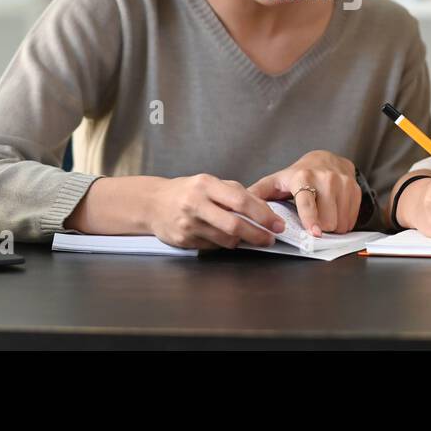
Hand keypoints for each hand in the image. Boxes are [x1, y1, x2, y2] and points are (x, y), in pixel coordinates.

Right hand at [149, 173, 284, 249]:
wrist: (153, 203)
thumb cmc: (187, 191)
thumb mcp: (210, 183)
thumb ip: (236, 193)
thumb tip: (264, 209)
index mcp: (205, 184)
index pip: (240, 200)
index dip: (262, 214)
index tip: (277, 224)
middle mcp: (195, 204)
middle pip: (234, 224)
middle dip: (257, 234)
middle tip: (270, 238)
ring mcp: (188, 224)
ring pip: (225, 239)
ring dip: (242, 241)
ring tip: (250, 237)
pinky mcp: (184, 240)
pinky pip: (213, 246)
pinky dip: (224, 243)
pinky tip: (225, 237)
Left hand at [248, 150, 359, 236]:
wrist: (326, 159)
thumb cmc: (299, 174)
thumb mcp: (277, 181)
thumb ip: (258, 194)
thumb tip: (238, 206)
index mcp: (303, 177)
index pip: (308, 202)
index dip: (311, 218)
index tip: (313, 232)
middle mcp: (326, 178)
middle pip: (327, 220)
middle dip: (319, 228)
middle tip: (312, 222)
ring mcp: (343, 183)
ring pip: (340, 222)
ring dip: (332, 227)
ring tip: (323, 217)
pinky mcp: (355, 190)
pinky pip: (351, 219)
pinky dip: (343, 222)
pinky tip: (334, 212)